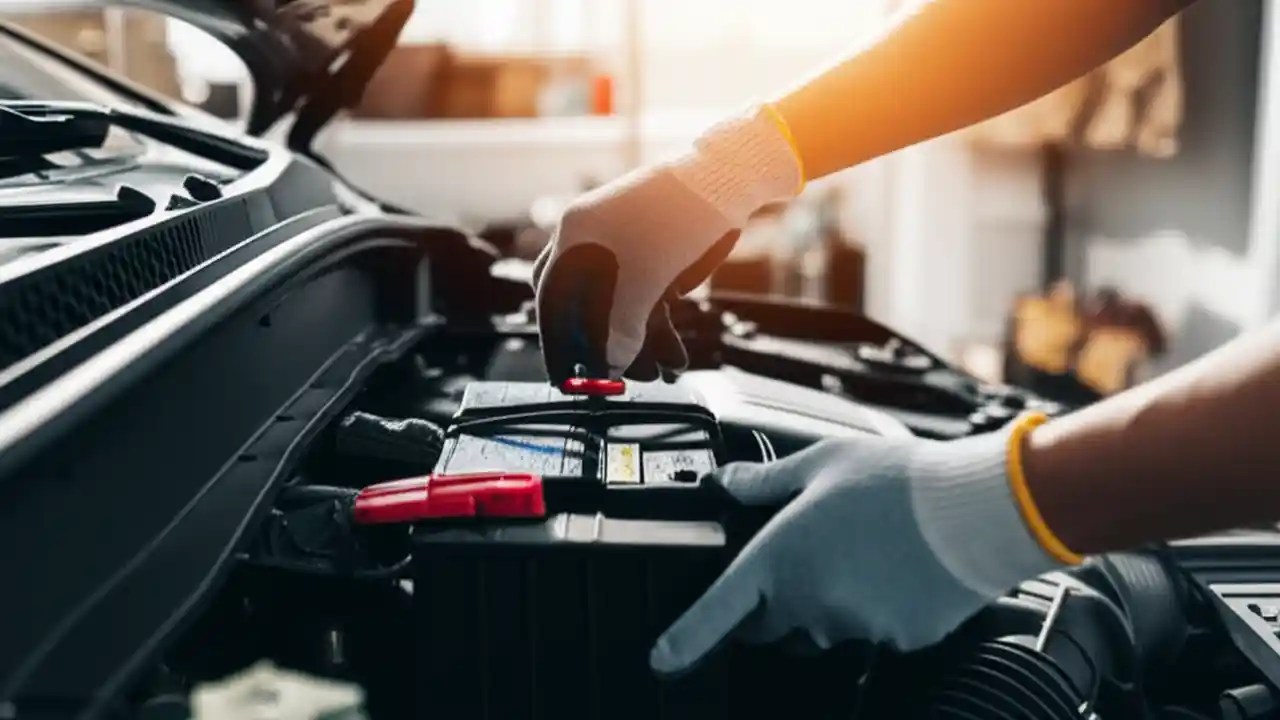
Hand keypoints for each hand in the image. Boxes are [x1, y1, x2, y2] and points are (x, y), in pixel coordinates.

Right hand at [532, 106, 802, 383]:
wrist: (731, 178)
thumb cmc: (684, 216)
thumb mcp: (649, 279)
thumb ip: (624, 327)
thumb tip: (609, 368)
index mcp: (576, 235)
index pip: (552, 299)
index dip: (557, 343)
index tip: (566, 379)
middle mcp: (592, 240)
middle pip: (582, 307)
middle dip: (600, 348)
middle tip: (612, 382)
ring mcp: (622, 247)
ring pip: (618, 309)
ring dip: (638, 345)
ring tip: (660, 374)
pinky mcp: (651, 255)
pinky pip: (643, 301)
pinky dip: (657, 329)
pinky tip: (674, 357)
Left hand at [649, 425, 1063, 676]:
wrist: (977, 509)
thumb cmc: (899, 481)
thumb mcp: (820, 463)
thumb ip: (763, 480)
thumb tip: (725, 481)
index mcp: (781, 558)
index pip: (716, 613)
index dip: (682, 642)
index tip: (661, 659)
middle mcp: (810, 602)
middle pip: (768, 625)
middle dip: (772, 603)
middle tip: (806, 558)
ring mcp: (853, 627)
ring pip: (821, 630)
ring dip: (826, 605)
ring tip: (862, 554)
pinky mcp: (894, 641)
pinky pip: (870, 635)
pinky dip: (875, 611)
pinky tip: (895, 572)